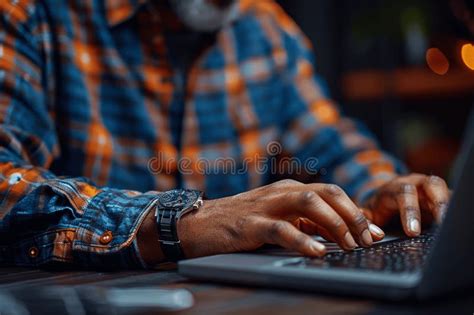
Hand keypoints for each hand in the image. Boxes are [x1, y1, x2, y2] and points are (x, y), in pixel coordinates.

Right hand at [178, 179, 384, 258]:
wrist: (197, 223)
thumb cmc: (239, 222)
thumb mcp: (276, 218)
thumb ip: (303, 224)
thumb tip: (336, 237)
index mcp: (289, 190)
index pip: (331, 194)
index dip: (357, 211)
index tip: (376, 232)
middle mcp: (281, 192)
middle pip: (327, 193)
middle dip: (353, 215)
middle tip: (369, 239)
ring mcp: (266, 205)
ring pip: (309, 204)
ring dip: (335, 224)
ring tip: (350, 245)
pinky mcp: (250, 223)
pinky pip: (281, 229)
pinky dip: (302, 240)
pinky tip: (317, 252)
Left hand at [364, 174, 450, 236]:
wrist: (387, 197)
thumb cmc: (379, 207)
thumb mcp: (368, 213)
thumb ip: (365, 221)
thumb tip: (373, 234)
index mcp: (395, 187)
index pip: (404, 194)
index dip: (410, 212)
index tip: (412, 232)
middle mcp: (416, 183)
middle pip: (432, 185)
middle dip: (438, 204)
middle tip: (442, 223)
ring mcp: (431, 188)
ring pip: (444, 190)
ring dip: (449, 205)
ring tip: (452, 223)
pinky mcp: (442, 195)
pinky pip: (451, 198)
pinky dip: (453, 209)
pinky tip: (454, 224)